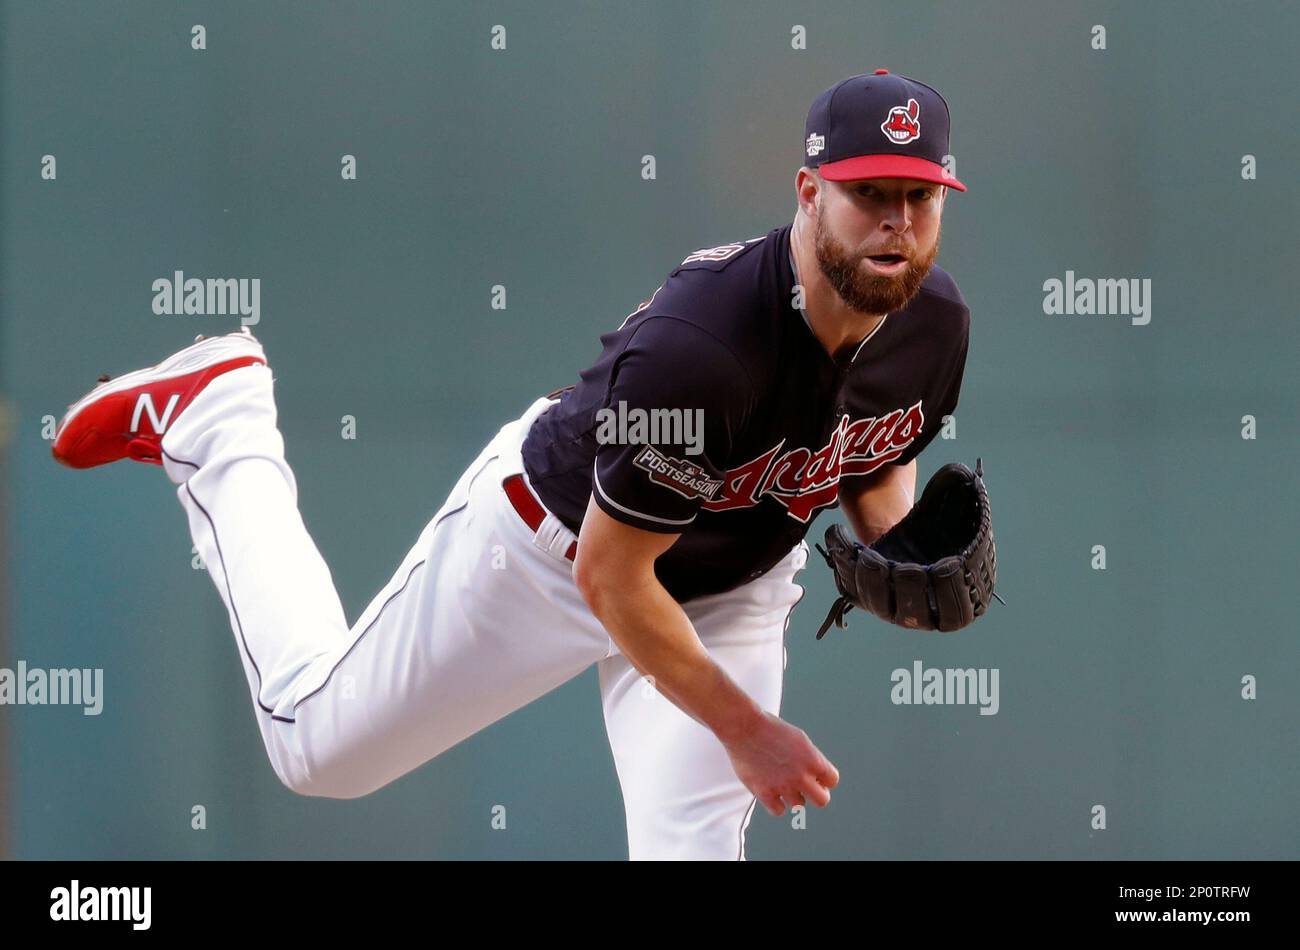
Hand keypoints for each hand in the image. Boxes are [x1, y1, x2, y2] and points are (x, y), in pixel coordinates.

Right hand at [721, 711, 839, 816]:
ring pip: (798, 806)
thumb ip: (810, 758)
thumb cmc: (770, 728)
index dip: (823, 778)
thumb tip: (815, 776)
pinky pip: (778, 811)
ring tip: (781, 782)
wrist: (744, 727)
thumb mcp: (799, 739)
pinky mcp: (764, 793)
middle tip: (804, 786)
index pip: (832, 780)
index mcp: (813, 760)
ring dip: (792, 796)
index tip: (814, 774)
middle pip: (822, 800)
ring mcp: (783, 786)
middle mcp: (801, 776)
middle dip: (815, 794)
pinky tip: (771, 790)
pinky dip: (776, 803)